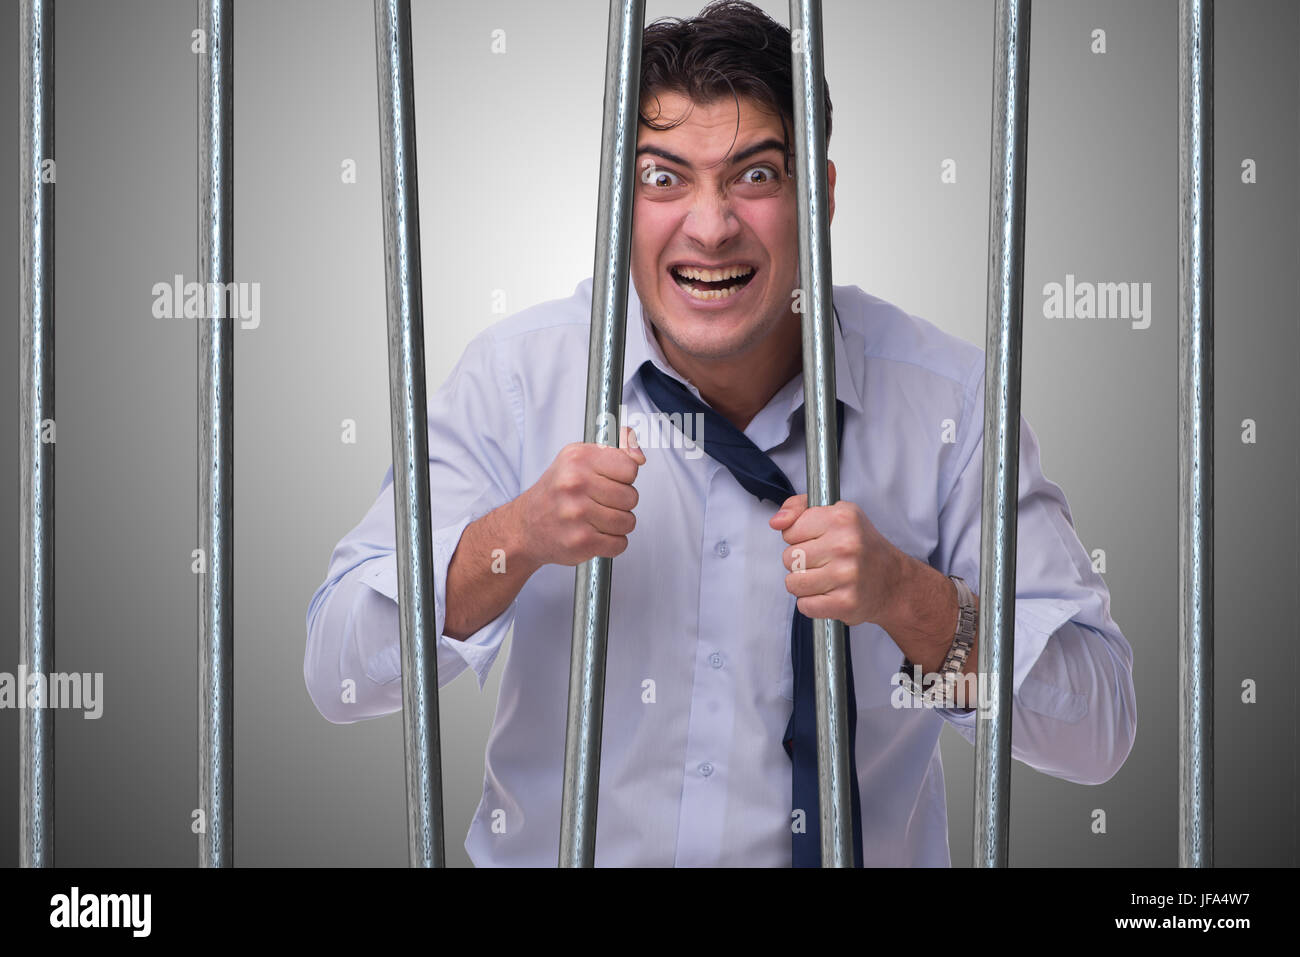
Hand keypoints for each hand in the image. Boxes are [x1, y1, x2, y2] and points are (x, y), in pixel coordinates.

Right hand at [516, 426, 645, 565]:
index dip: (624, 477)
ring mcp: (577, 514)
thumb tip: (639, 456)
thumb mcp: (578, 458)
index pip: (630, 467)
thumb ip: (615, 448)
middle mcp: (575, 484)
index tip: (611, 480)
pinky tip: (595, 533)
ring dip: (617, 524)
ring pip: (628, 522)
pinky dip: (611, 542)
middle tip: (600, 502)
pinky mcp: (581, 541)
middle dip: (621, 502)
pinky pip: (620, 543)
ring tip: (597, 518)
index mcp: (577, 459)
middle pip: (631, 496)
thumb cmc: (555, 492)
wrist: (526, 526)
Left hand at [769, 493, 905, 626]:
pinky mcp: (845, 602)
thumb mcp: (836, 514)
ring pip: (793, 583)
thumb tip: (776, 521)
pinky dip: (812, 603)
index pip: (789, 531)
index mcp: (842, 518)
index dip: (798, 538)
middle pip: (789, 558)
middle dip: (800, 562)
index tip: (817, 541)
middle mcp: (846, 544)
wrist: (893, 582)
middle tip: (824, 562)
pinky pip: (805, 605)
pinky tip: (829, 594)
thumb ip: (799, 509)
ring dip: (804, 584)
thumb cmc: (860, 546)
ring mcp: (846, 575)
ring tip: (825, 578)